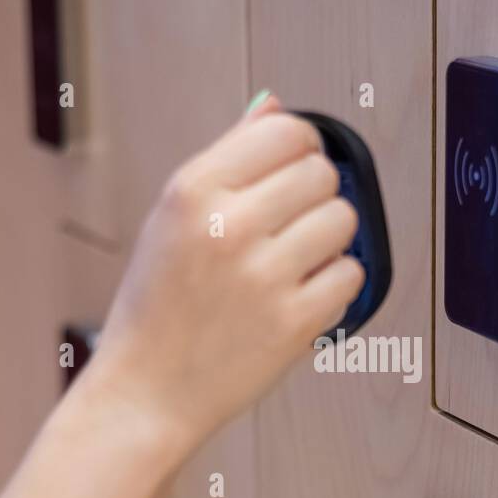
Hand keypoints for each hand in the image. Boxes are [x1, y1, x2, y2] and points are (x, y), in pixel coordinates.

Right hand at [90, 93, 364, 455]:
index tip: (296, 169)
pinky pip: (351, 276)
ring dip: (328, 240)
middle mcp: (228, 226)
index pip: (287, 132)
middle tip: (288, 227)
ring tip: (293, 262)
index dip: (301, 148)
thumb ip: (228, 157)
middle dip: (314, 197)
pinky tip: (300, 296)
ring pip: (345, 221)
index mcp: (193, 190)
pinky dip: (335, 286)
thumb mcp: (171, 216)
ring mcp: (264, 276)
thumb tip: (276, 105)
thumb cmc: (158, 305)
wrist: (145, 392)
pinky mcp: (295, 322)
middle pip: (322, 174)